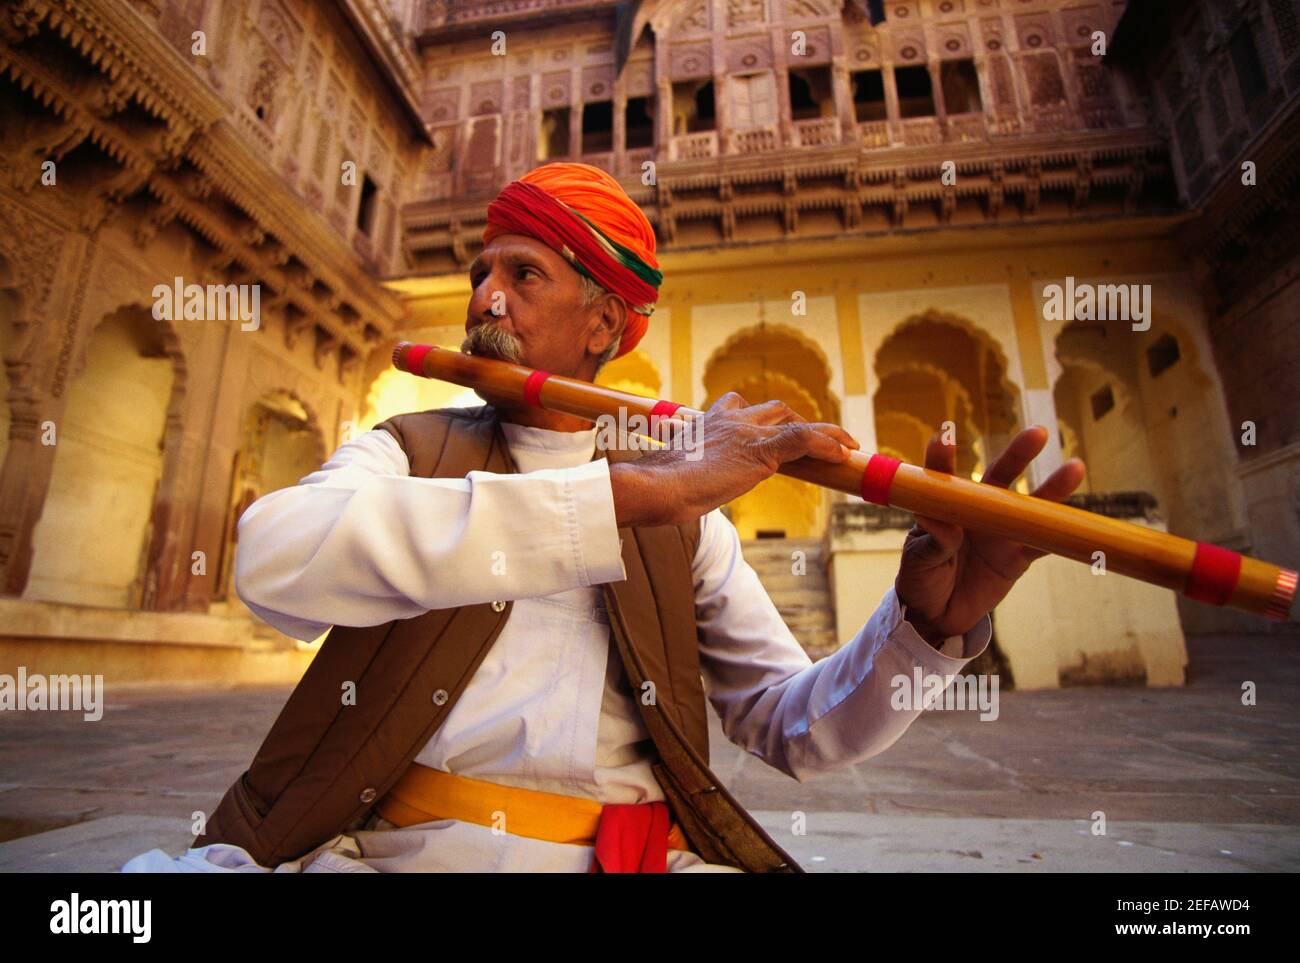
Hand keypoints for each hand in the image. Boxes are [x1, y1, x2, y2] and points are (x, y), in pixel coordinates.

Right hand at [609, 392, 857, 527]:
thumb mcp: (673, 474)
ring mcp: (746, 434)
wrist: (656, 487)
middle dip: (793, 421)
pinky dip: (827, 443)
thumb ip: (684, 473)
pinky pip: (804, 440)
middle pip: (771, 408)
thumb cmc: (657, 487)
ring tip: (843, 445)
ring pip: (794, 421)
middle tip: (810, 440)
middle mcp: (729, 420)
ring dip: (821, 432)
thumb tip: (673, 492)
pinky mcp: (761, 450)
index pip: (736, 406)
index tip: (767, 431)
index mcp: (707, 422)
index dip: (757, 417)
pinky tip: (843, 453)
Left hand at [895, 426, 1085, 643]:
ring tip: (1075, 468)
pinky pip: (1043, 545)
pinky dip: (1061, 537)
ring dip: (1052, 489)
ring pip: (1029, 507)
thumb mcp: (918, 560)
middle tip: (1037, 433)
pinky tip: (1082, 524)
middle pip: (998, 478)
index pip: (943, 476)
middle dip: (1018, 454)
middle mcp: (976, 512)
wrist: (938, 615)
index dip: (944, 456)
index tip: (944, 436)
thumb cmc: (921, 578)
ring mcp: (999, 532)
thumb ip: (933, 539)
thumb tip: (933, 517)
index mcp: (945, 506)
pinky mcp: (1016, 557)